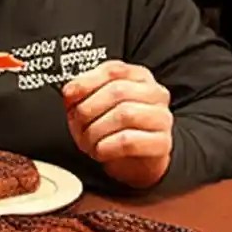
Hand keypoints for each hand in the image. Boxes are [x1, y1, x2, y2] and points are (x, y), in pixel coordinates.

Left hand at [62, 60, 173, 188]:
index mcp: (139, 77)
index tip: (69, 94)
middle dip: (89, 109)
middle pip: (117, 91)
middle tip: (76, 125)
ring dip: (96, 130)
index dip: (86, 81)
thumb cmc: (116, 130)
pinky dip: (107, 147)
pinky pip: (129, 141)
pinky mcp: (162, 143)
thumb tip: (70, 92)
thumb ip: (84, 95)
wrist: (138, 161)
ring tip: (87, 141)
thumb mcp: (97, 108)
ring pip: (125, 114)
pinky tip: (100, 151)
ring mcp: (162, 118)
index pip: (113, 70)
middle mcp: (155, 94)